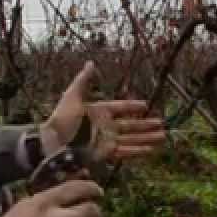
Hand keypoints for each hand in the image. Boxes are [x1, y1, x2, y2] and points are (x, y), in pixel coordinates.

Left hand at [40, 61, 167, 162]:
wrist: (53, 142)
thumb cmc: (61, 119)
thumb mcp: (73, 96)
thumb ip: (84, 80)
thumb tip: (91, 63)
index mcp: (99, 111)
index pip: (120, 108)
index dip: (132, 107)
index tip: (145, 105)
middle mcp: (105, 126)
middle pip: (130, 125)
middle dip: (146, 125)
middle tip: (162, 123)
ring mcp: (107, 140)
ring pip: (132, 139)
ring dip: (147, 138)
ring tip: (163, 136)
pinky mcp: (106, 153)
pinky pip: (126, 152)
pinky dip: (139, 151)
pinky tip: (151, 149)